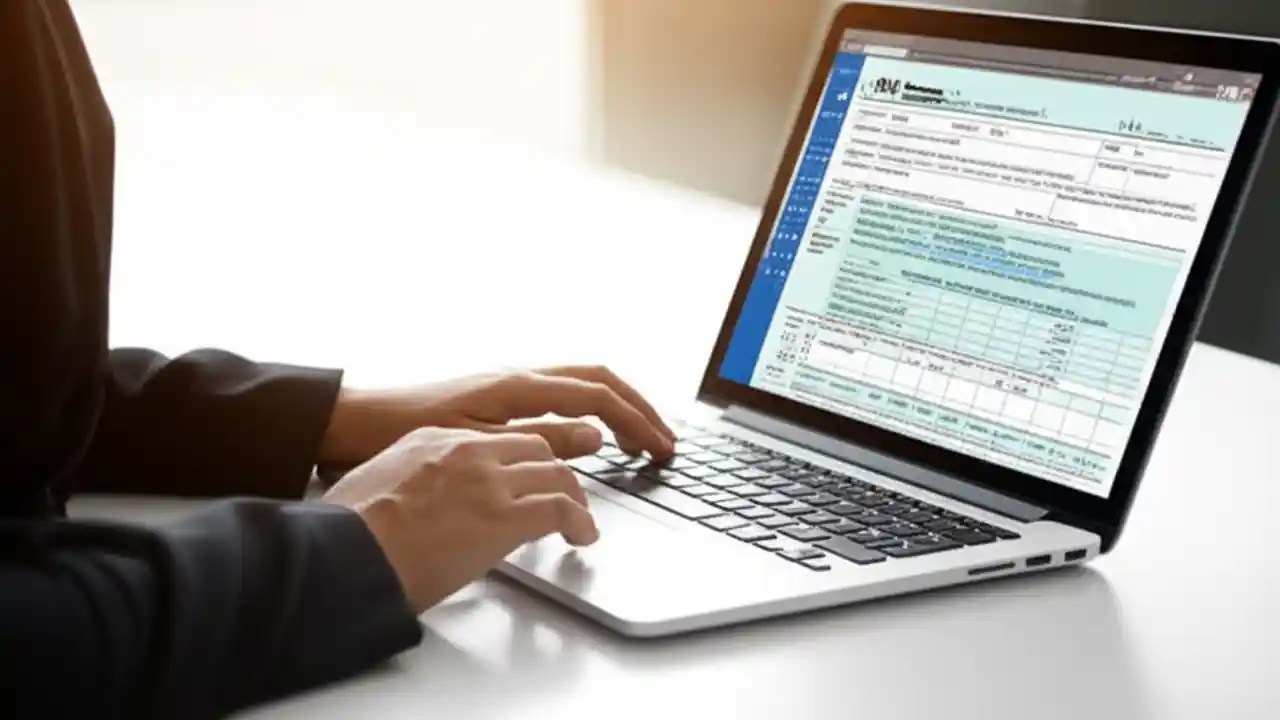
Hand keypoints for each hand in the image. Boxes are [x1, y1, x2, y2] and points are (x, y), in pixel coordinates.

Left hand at [319, 365, 674, 465]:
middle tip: (664, 443)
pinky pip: (560, 395)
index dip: (637, 422)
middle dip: (638, 408)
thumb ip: (540, 441)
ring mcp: (509, 385)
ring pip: (581, 384)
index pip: (598, 396)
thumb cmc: (406, 431)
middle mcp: (519, 377)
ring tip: (638, 439)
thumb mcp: (479, 444)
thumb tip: (594, 435)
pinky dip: (589, 411)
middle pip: (598, 380)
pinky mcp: (497, 398)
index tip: (661, 451)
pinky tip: (590, 435)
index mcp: (519, 386)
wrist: (354, 421)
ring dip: (617, 407)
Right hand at [322, 426, 597, 611]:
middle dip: (553, 472)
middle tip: (563, 494)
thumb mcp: (373, 484)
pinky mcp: (504, 517)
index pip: (495, 440)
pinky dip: (579, 522)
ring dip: (573, 498)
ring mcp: (488, 481)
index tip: (526, 475)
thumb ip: (403, 482)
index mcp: (434, 439)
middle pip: (534, 448)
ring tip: (579, 518)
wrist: (347, 552)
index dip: (518, 460)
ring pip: (555, 474)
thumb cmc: (347, 531)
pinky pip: (559, 510)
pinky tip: (582, 535)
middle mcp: (467, 451)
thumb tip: (403, 503)